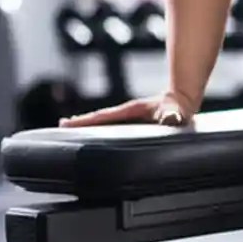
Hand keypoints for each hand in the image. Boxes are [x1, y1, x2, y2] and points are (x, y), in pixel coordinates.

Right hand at [58, 90, 198, 127]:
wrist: (183, 101)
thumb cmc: (179, 108)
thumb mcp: (177, 112)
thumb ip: (174, 116)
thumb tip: (172, 119)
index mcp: (131, 110)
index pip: (103, 116)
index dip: (85, 121)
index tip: (66, 123)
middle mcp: (126, 114)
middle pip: (98, 119)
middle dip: (79, 123)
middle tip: (59, 128)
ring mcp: (128, 118)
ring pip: (104, 123)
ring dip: (87, 127)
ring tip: (68, 134)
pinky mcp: (132, 124)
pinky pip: (112, 128)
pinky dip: (99, 131)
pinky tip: (92, 140)